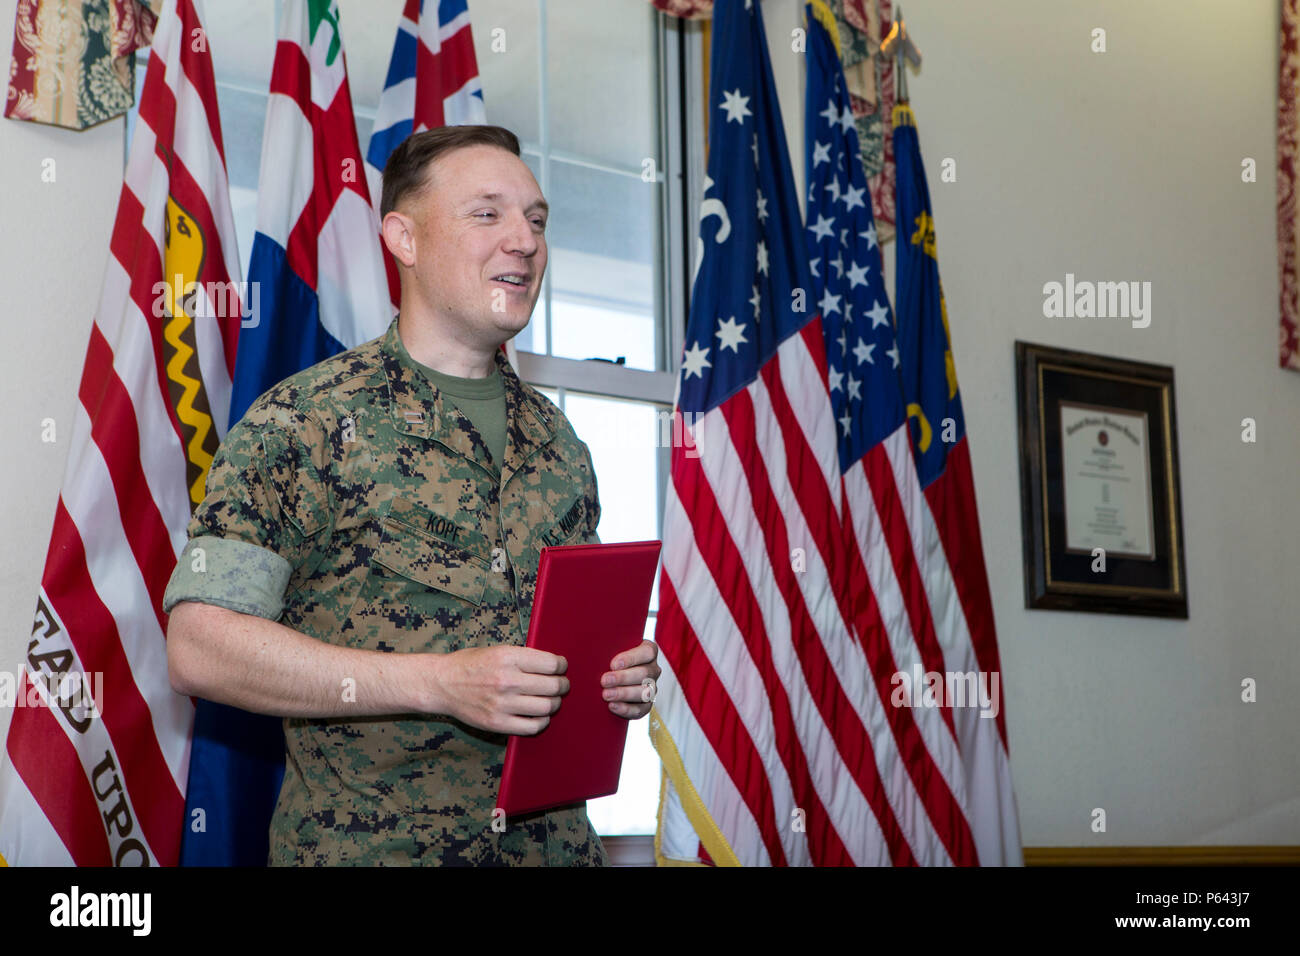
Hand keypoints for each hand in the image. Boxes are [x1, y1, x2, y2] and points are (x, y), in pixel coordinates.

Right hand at [427, 645, 568, 735]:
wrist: (441, 684)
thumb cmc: (470, 664)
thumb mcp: (497, 650)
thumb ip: (523, 657)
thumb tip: (553, 665)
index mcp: (508, 657)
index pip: (551, 664)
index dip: (561, 666)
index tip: (561, 668)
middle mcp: (507, 680)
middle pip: (553, 686)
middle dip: (562, 685)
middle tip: (561, 685)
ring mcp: (502, 704)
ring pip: (547, 707)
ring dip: (554, 703)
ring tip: (550, 700)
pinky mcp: (497, 723)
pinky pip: (532, 726)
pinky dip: (542, 721)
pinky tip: (539, 715)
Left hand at [600, 640, 660, 719]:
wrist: (608, 680)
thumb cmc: (609, 659)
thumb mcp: (610, 648)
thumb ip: (607, 645)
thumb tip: (590, 645)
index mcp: (648, 651)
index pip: (647, 652)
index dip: (631, 658)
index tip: (613, 664)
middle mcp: (652, 669)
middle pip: (644, 673)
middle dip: (623, 678)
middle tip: (604, 681)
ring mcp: (652, 688)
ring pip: (644, 692)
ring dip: (623, 693)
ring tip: (606, 694)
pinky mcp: (646, 704)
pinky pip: (641, 709)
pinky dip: (626, 709)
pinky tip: (612, 706)